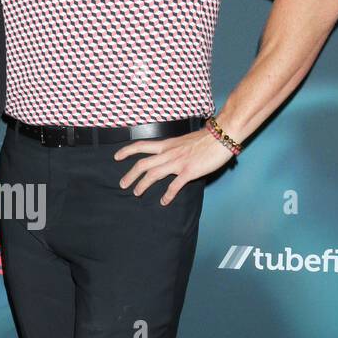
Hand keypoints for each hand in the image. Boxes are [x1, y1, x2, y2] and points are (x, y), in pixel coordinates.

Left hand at [113, 128, 234, 203]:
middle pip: (142, 164)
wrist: (221, 136)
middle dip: (130, 175)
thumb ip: (174, 149)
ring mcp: (178, 162)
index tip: (116, 157)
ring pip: (153, 174)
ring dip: (142, 185)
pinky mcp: (189, 171)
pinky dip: (167, 195)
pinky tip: (163, 202)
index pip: (141, 146)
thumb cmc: (206, 138)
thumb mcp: (184, 140)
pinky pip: (174, 185)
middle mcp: (169, 153)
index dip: (127, 151)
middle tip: (122, 184)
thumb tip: (169, 155)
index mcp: (167, 144)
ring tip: (136, 193)